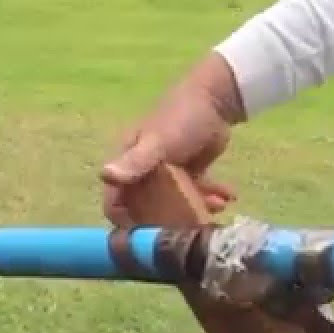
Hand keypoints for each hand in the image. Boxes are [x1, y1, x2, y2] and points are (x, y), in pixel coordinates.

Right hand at [100, 52, 243, 224]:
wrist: (217, 97)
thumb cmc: (181, 117)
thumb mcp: (159, 142)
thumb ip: (136, 162)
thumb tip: (105, 175)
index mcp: (128, 165)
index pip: (115, 203)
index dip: (126, 223)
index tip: (148, 236)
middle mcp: (143, 173)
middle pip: (148, 211)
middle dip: (170, 222)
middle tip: (192, 226)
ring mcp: (167, 175)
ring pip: (175, 206)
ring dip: (196, 211)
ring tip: (218, 208)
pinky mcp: (189, 173)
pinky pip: (195, 194)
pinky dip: (211, 198)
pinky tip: (228, 197)